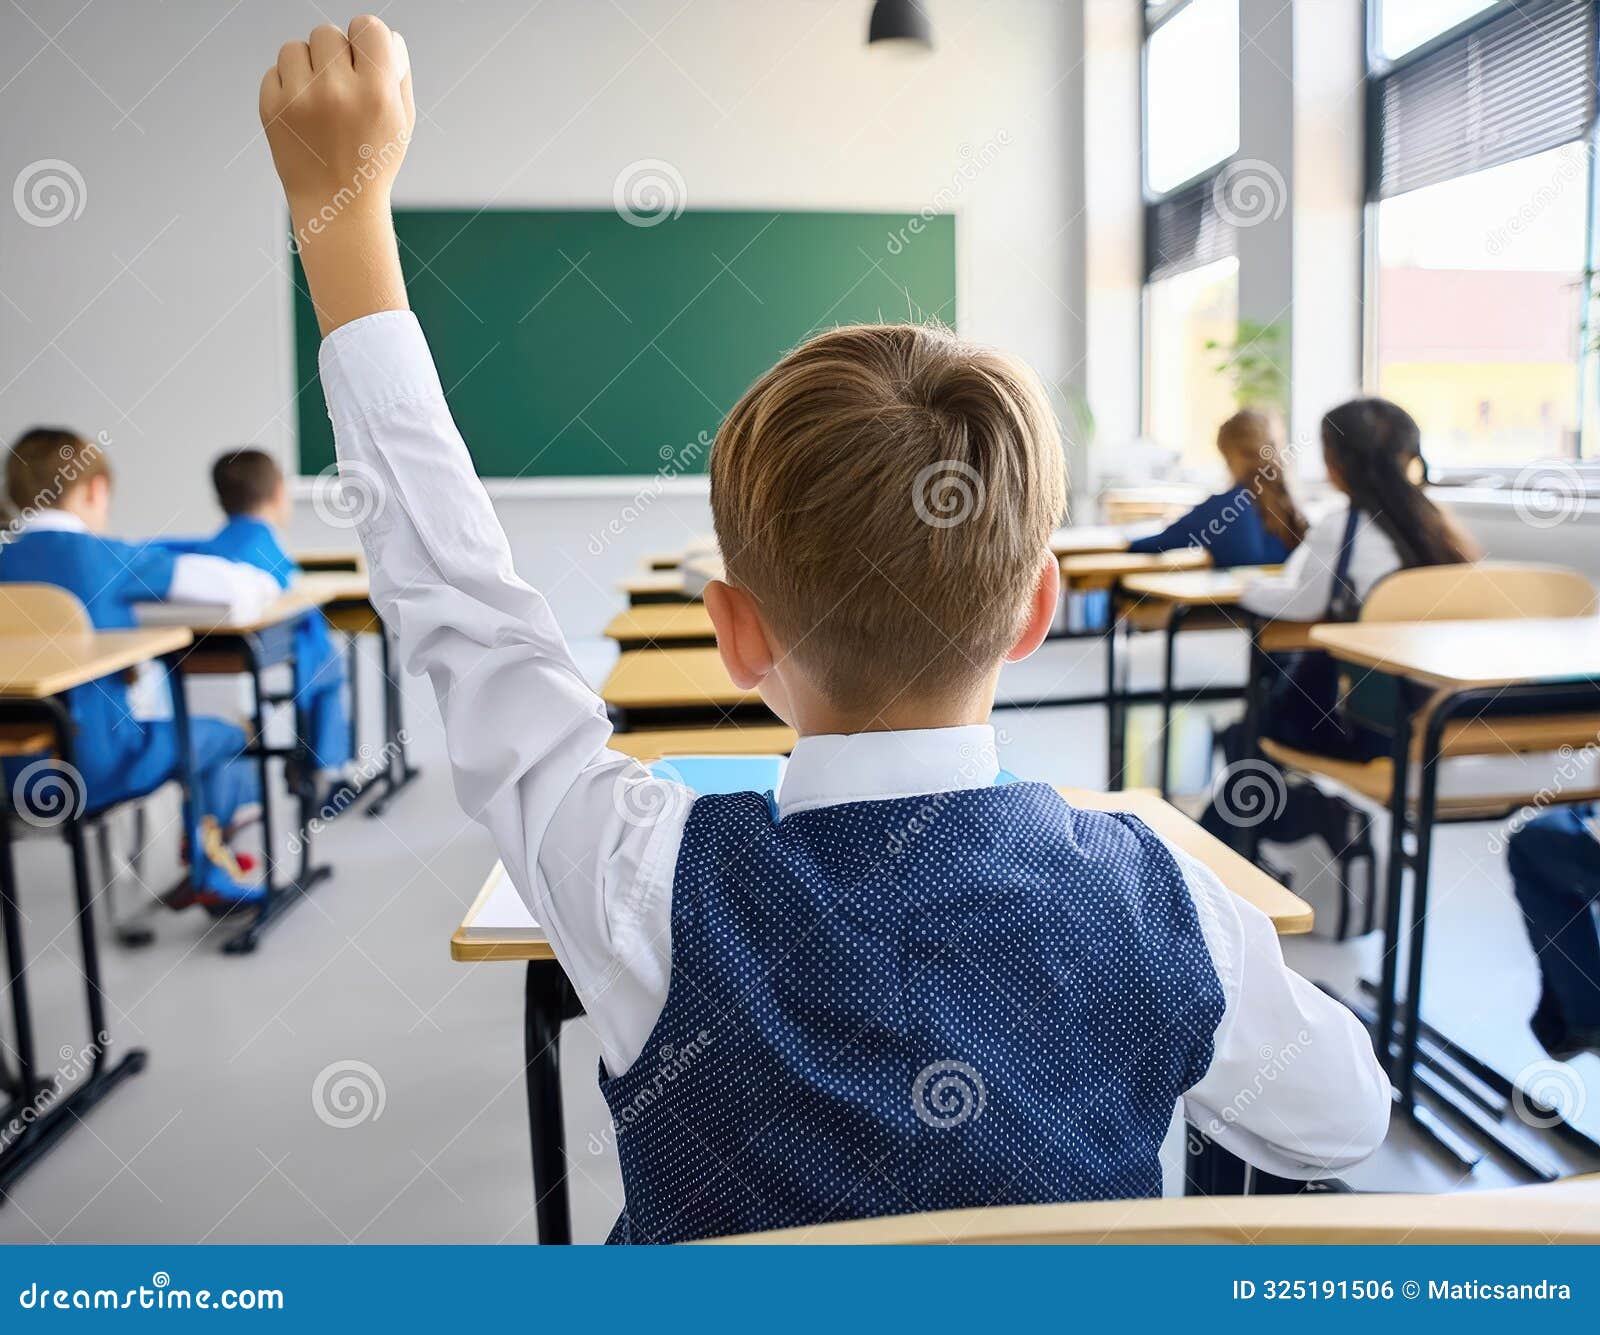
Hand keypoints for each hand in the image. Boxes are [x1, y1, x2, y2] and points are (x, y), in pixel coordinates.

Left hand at [259, 15, 413, 229]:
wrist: (336, 207)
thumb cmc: (373, 161)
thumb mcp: (401, 122)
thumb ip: (398, 73)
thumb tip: (384, 35)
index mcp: (376, 93)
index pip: (368, 26)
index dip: (366, 39)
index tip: (364, 59)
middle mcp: (337, 92)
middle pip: (327, 32)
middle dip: (334, 55)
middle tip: (341, 90)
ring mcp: (300, 100)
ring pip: (296, 47)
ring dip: (307, 66)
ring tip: (319, 100)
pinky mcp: (271, 108)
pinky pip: (275, 70)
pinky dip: (287, 86)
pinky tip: (302, 115)